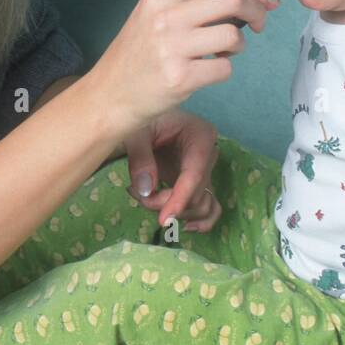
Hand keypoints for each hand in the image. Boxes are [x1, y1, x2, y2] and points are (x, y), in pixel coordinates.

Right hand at [92, 0, 279, 135]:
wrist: (108, 94)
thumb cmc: (138, 55)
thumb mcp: (156, 15)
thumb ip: (195, 3)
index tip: (267, 1)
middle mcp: (165, 14)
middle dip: (257, 11)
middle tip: (258, 25)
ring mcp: (171, 46)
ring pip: (232, 35)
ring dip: (237, 46)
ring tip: (219, 53)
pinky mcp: (179, 77)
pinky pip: (224, 68)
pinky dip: (222, 70)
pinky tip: (204, 72)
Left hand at [123, 111, 221, 231]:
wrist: (146, 116)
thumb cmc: (143, 119)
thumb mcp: (137, 132)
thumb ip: (140, 158)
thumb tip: (147, 191)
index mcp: (200, 136)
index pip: (195, 175)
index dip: (180, 199)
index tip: (164, 220)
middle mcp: (209, 155)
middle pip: (196, 194)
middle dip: (164, 202)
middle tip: (134, 191)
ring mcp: (205, 170)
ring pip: (200, 205)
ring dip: (172, 210)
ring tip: (142, 196)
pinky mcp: (198, 182)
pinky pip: (210, 207)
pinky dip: (201, 221)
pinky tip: (184, 227)